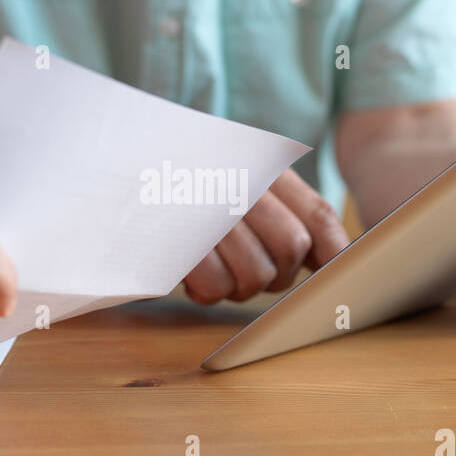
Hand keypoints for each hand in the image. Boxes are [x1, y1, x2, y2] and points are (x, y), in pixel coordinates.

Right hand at [184, 169, 349, 303]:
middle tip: (254, 275)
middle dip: (279, 276)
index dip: (334, 253)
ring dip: (240, 286)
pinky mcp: (181, 241)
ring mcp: (210, 212)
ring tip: (216, 271)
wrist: (120, 162)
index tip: (334, 278)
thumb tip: (330, 258)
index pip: (317, 215)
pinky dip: (207, 292)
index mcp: (261, 167)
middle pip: (291, 250)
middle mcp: (240, 185)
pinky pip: (215, 288)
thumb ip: (288, 209)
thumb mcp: (239, 177)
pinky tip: (192, 275)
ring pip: (256, 275)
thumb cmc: (188, 178)